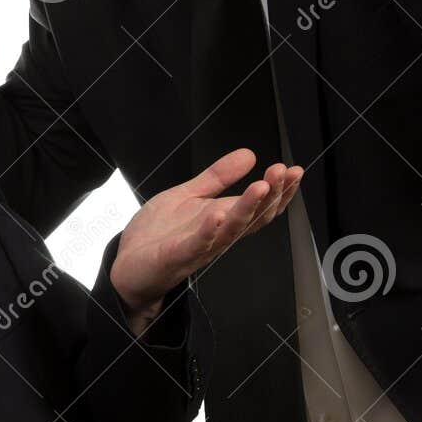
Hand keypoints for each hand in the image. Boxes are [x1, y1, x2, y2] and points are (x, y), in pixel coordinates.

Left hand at [110, 149, 301, 330]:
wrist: (127, 266)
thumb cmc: (158, 235)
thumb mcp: (188, 195)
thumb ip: (217, 176)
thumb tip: (249, 155)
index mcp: (221, 218)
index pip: (259, 206)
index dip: (280, 190)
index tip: (293, 170)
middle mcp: (217, 234)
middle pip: (254, 217)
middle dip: (272, 195)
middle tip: (284, 172)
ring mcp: (199, 246)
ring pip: (232, 230)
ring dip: (248, 208)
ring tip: (262, 186)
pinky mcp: (177, 255)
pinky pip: (198, 244)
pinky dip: (209, 230)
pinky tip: (218, 214)